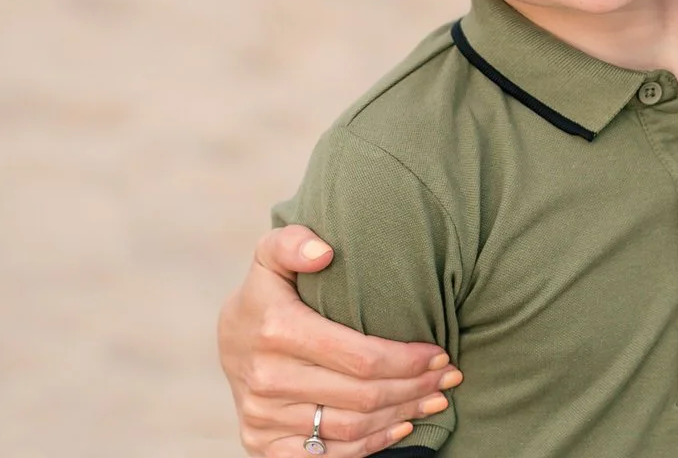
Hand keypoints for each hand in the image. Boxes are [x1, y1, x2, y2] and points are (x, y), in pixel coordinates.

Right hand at [217, 225, 462, 456]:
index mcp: (277, 331)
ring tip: (435, 400)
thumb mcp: (271, 255)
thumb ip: (292, 242)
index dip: (408, 360)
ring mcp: (262, 417)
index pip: (361, 357)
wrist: (228, 340)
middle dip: (415, 388)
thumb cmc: (268, 292)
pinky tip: (400, 426)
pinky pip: (326, 456)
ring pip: (351, 428)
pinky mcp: (260, 444)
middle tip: (448, 377)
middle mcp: (267, 379)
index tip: (440, 353)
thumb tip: (324, 252)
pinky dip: (369, 446)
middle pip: (363, 396)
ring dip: (401, 415)